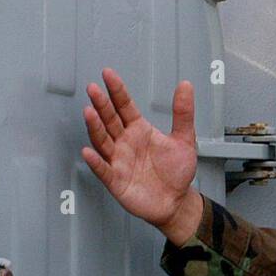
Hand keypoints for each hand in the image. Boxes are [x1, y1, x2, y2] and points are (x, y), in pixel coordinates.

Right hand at [81, 69, 202, 244]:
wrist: (177, 201)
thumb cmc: (176, 171)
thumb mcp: (184, 139)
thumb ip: (183, 113)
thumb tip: (186, 85)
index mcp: (139, 129)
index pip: (124, 106)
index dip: (116, 90)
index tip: (107, 74)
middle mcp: (125, 142)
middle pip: (110, 120)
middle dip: (101, 104)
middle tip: (93, 88)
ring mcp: (118, 160)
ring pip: (103, 141)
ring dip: (95, 128)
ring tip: (89, 112)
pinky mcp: (116, 181)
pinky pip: (103, 170)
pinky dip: (96, 162)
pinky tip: (88, 152)